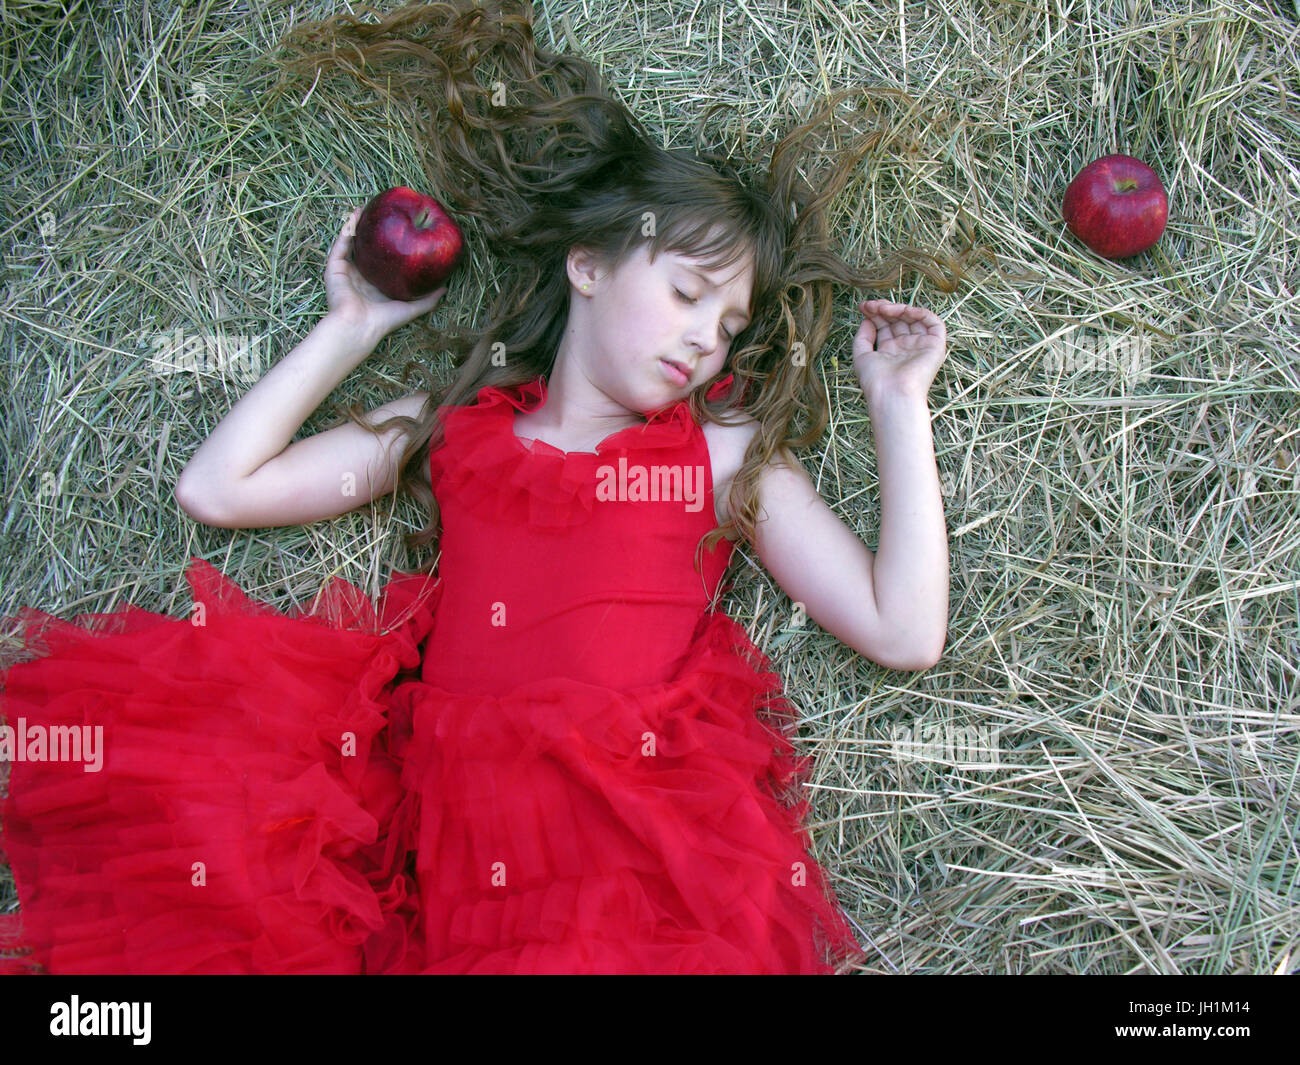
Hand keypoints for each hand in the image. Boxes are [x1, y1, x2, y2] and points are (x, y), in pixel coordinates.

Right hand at [323, 207, 447, 346]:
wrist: (359, 326)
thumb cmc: (383, 320)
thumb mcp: (411, 308)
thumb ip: (428, 299)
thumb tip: (445, 287)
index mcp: (375, 284)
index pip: (382, 260)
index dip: (389, 245)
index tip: (399, 230)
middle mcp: (360, 276)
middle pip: (366, 248)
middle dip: (372, 231)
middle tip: (383, 214)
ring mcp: (346, 271)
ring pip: (351, 242)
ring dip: (357, 225)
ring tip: (367, 208)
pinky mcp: (334, 267)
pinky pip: (340, 244)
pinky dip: (346, 229)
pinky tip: (355, 215)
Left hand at [852, 300, 947, 401]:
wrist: (892, 394)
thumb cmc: (875, 381)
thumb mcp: (861, 356)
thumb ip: (862, 337)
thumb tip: (867, 319)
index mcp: (891, 352)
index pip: (886, 326)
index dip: (875, 314)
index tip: (863, 306)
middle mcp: (906, 348)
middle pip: (898, 320)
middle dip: (884, 309)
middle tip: (870, 305)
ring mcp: (921, 346)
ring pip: (914, 318)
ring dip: (898, 309)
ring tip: (881, 308)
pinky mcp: (935, 346)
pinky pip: (933, 323)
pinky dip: (920, 313)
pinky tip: (903, 311)